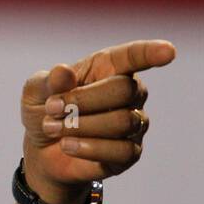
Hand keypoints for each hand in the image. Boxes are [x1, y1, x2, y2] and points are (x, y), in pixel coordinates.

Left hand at [20, 39, 176, 203]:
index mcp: (107, 68)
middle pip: (123, 89)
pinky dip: (88, 148)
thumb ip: (47, 81)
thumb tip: (63, 72)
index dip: (150, 53)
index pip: (133, 56)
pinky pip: (120, 150)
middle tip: (51, 109)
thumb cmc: (44, 109)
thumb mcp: (35, 92)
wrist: (42, 149)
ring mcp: (134, 123)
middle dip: (82, 100)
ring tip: (52, 128)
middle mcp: (130, 93)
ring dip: (79, 125)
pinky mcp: (130, 153)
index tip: (168, 51)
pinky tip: (67, 146)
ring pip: (121, 121)